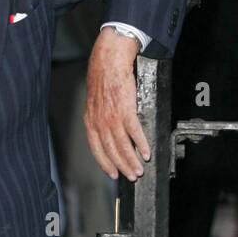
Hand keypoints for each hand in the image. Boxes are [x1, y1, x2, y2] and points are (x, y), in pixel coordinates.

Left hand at [84, 28, 151, 180]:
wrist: (109, 61)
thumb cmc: (103, 78)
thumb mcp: (94, 102)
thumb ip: (98, 119)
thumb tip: (106, 132)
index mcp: (90, 121)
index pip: (96, 149)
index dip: (105, 164)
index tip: (113, 174)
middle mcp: (100, 122)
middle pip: (111, 151)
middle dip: (122, 166)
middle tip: (132, 176)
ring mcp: (112, 117)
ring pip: (123, 145)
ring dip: (132, 160)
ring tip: (140, 169)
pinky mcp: (126, 110)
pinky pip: (135, 132)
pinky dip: (142, 144)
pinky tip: (147, 152)